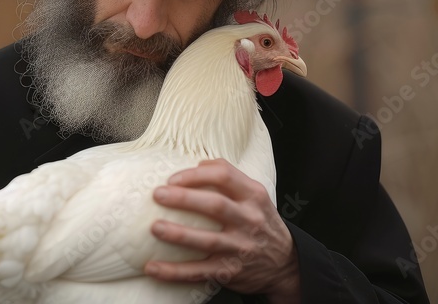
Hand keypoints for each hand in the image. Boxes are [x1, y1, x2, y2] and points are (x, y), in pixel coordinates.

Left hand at [144, 159, 299, 302]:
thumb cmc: (261, 222)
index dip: (196, 175)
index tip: (172, 178)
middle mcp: (249, 220)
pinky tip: (153, 267)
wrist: (284, 263)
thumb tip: (197, 165)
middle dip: (184, 199)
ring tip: (155, 228)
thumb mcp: (255, 196)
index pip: (225, 176)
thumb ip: (231, 178)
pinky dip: (174, 271)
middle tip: (158, 195)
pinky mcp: (230, 271)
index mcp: (254, 196)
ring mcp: (240, 247)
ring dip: (178, 234)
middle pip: (215, 205)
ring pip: (207, 240)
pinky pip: (198, 272)